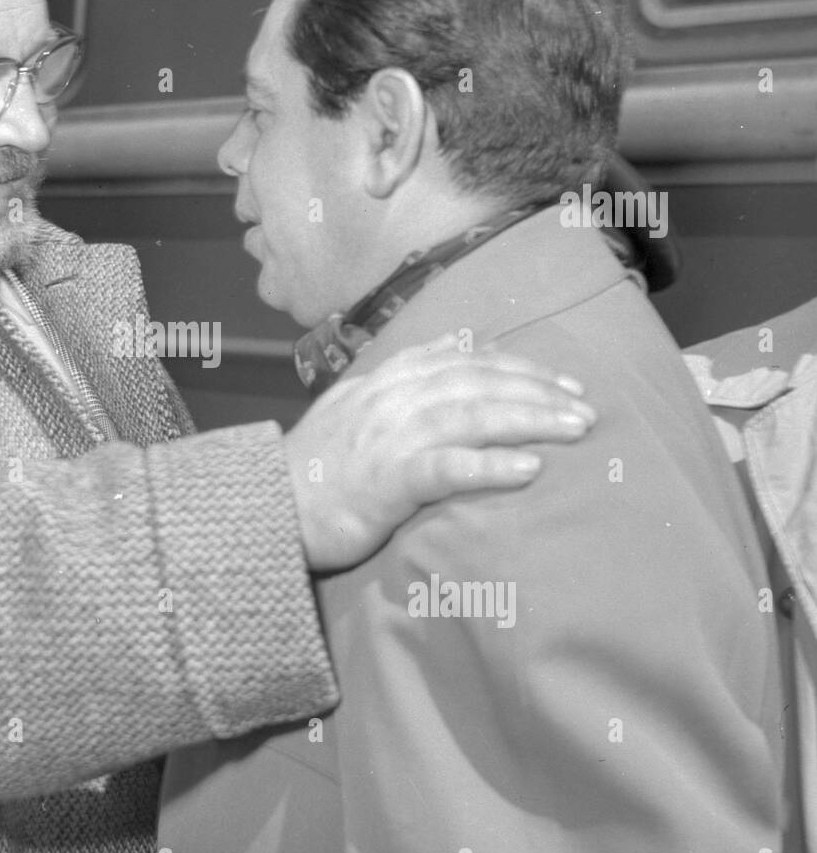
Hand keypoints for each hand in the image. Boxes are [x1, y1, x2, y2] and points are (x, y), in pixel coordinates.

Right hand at [284, 335, 595, 571]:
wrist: (264, 505)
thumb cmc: (314, 467)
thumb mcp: (352, 403)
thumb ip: (400, 374)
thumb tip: (447, 346)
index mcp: (386, 381)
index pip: (463, 361)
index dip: (517, 367)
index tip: (562, 381)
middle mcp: (392, 399)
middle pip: (479, 383)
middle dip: (539, 391)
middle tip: (587, 407)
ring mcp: (389, 437)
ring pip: (473, 416)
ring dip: (531, 419)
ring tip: (577, 429)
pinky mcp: (386, 481)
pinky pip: (447, 468)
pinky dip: (491, 465)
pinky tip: (529, 469)